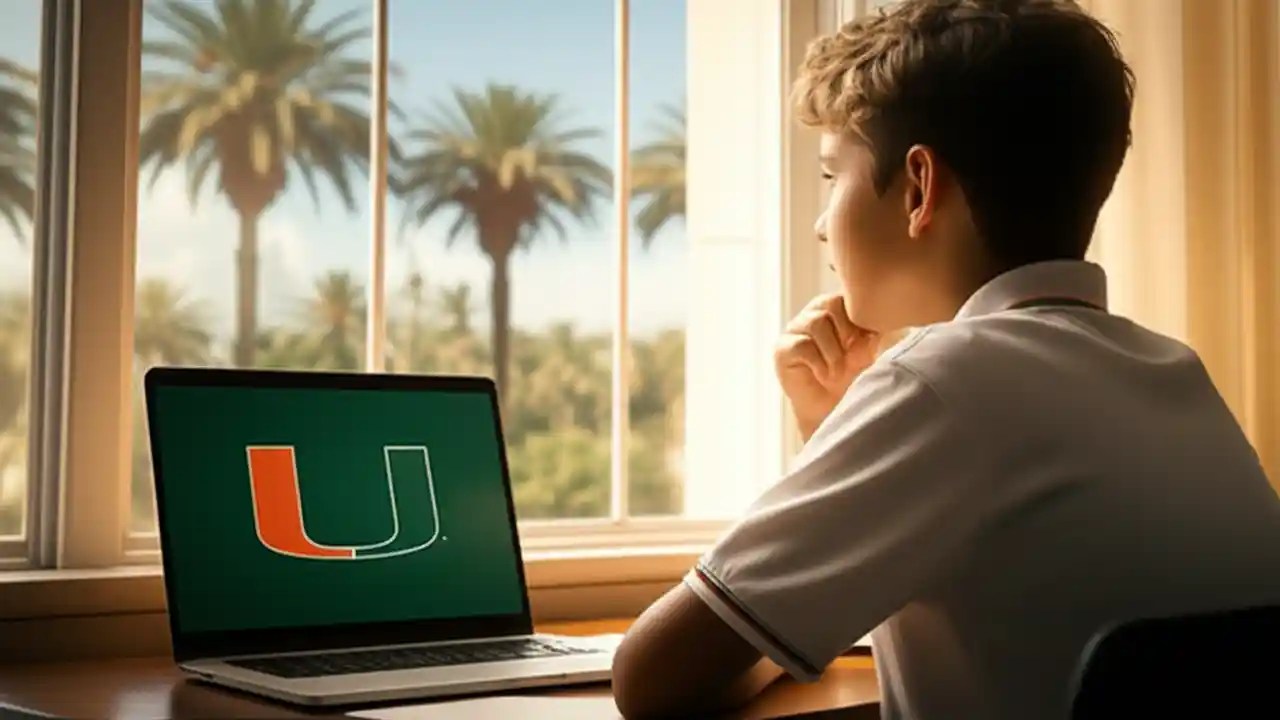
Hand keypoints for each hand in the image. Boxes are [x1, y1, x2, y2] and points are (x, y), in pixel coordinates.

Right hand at [774, 294, 878, 440]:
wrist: (835, 411)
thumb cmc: (856, 379)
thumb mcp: (874, 349)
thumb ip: (879, 327)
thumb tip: (888, 312)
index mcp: (837, 309)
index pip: (848, 296)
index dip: (860, 319)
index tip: (868, 342)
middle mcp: (814, 314)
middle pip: (830, 303)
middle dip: (846, 333)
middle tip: (852, 357)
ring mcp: (796, 331)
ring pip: (816, 322)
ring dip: (833, 350)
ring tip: (838, 371)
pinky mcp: (783, 350)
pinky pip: (801, 344)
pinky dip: (818, 362)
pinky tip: (824, 376)